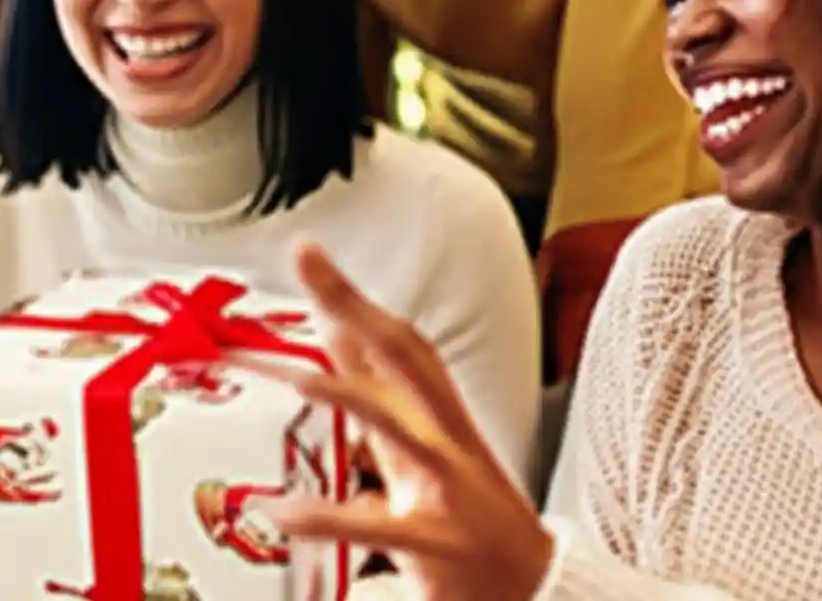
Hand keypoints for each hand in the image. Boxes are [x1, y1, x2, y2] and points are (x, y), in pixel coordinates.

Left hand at [239, 246, 553, 600]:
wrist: (534, 592)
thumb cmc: (470, 524)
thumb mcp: (421, 456)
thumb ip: (379, 406)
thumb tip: (336, 352)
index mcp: (438, 422)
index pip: (397, 344)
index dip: (355, 296)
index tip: (310, 255)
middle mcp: (447, 443)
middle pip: (405, 359)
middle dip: (357, 309)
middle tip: (309, 268)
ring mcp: (449, 489)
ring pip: (404, 429)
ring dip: (352, 397)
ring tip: (300, 378)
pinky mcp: (442, 542)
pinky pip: (383, 526)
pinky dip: (332, 518)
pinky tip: (287, 512)